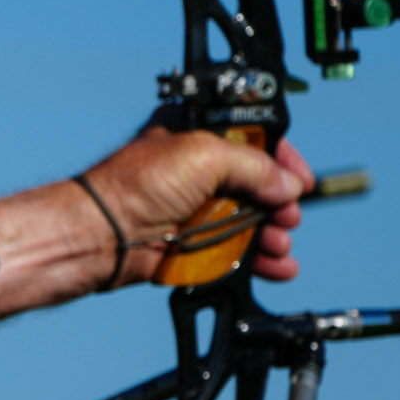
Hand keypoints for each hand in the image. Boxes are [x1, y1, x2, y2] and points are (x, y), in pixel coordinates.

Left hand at [80, 126, 313, 285]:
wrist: (101, 235)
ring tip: (280, 244)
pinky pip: (235, 251)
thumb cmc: (134, 186)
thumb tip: (287, 185)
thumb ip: (254, 165)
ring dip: (273, 235)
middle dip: (279, 203)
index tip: (298, 178)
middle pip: (258, 184)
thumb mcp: (204, 154)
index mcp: (196, 133)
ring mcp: (194, 207)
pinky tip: (276, 266)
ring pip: (250, 221)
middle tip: (288, 216)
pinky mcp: (191, 242)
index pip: (253, 139)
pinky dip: (258, 259)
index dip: (280, 158)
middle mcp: (196, 169)